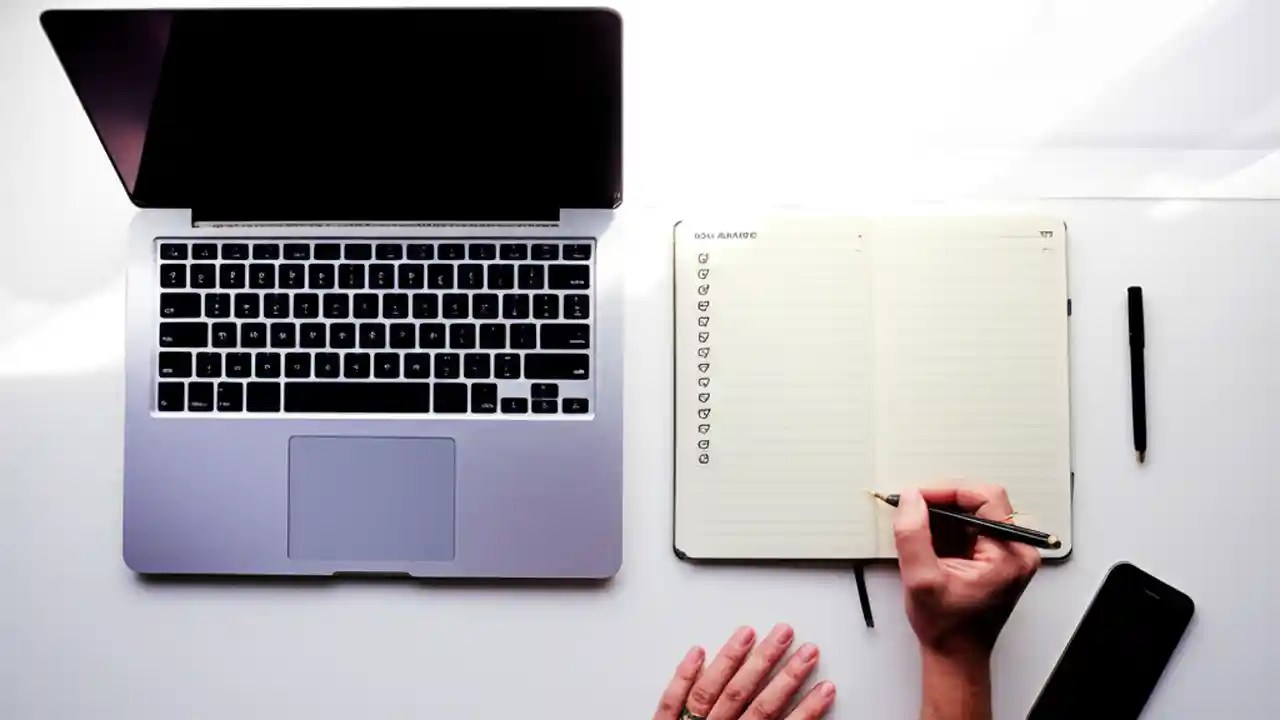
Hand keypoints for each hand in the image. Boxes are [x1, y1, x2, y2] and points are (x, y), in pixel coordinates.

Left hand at [653, 623, 835, 719]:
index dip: (806, 707)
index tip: (826, 688)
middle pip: (751, 699)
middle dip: (780, 670)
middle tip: (803, 648)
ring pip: (717, 690)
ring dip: (739, 660)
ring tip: (757, 635)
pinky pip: (672, 699)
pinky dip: (684, 674)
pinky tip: (698, 651)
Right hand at [893, 486, 1040, 661]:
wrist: (956, 656)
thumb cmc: (947, 627)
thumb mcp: (921, 580)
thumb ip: (913, 535)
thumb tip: (910, 498)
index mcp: (1009, 555)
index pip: (986, 498)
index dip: (949, 490)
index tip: (919, 497)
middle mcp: (1017, 551)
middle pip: (983, 501)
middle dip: (944, 500)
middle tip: (915, 507)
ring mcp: (1009, 553)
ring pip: (976, 511)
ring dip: (945, 512)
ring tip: (918, 524)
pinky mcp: (997, 557)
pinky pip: (973, 525)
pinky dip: (949, 526)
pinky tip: (929, 538)